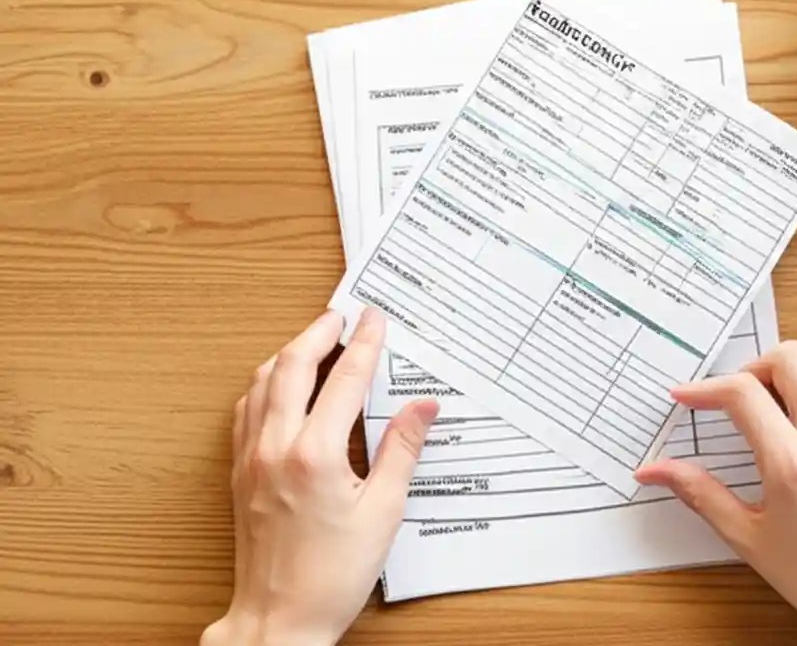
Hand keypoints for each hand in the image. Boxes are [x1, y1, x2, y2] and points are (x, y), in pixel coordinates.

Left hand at [202, 309, 438, 645]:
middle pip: (292, 365)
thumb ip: (401, 451)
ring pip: (262, 383)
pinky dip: (265, 385)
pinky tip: (279, 386)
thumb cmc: (331, 576)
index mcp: (315, 454)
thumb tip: (422, 409)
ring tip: (314, 341)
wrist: (279, 619)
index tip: (374, 321)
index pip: (344, 379)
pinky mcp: (239, 474)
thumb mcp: (383, 512)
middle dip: (318, 333)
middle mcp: (276, 447)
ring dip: (288, 354)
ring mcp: (251, 459)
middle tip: (340, 316)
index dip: (364, 344)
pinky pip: (247, 411)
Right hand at [636, 342, 796, 645]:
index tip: (688, 397)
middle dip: (753, 368)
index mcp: (791, 466)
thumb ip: (699, 494)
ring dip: (793, 369)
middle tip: (739, 399)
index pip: (743, 394)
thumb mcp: (747, 538)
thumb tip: (652, 470)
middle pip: (789, 358)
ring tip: (777, 400)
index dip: (706, 388)